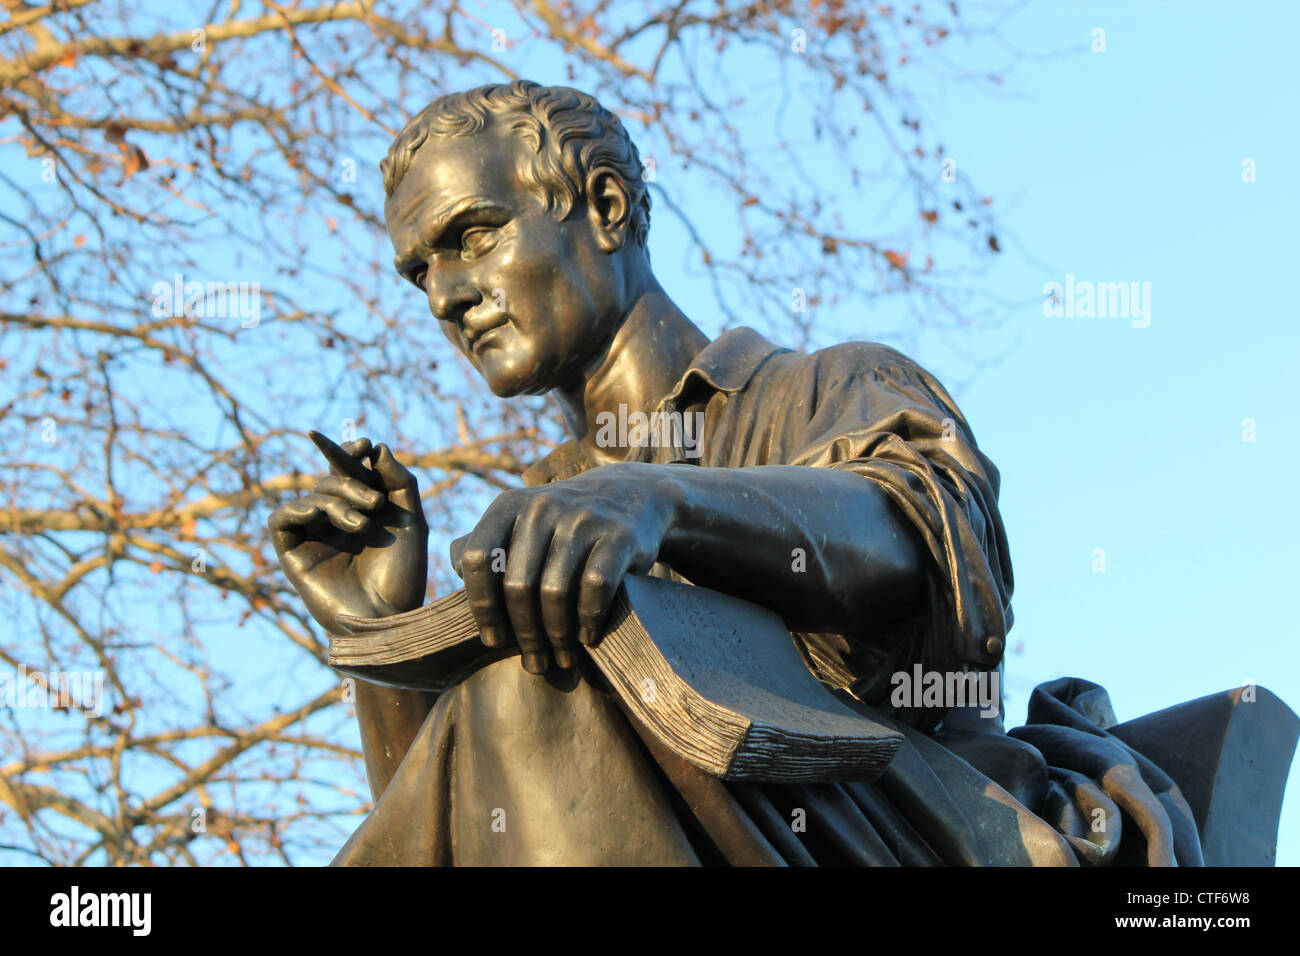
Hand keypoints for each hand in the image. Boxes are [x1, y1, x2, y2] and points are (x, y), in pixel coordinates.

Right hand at [269, 432, 427, 633]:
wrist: (388, 617)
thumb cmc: (403, 574)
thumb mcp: (412, 520)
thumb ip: (400, 481)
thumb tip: (377, 447)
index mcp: (362, 512)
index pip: (347, 472)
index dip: (350, 453)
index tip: (364, 444)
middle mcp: (335, 523)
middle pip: (330, 483)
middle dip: (350, 484)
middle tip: (374, 504)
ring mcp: (313, 537)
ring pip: (310, 498)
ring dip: (334, 502)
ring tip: (360, 524)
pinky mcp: (293, 555)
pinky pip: (279, 521)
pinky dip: (293, 509)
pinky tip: (314, 512)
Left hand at [450, 463, 679, 674]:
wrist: (631, 496)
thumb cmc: (566, 523)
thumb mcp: (524, 518)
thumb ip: (490, 540)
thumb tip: (455, 567)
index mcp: (509, 505)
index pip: (477, 559)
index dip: (481, 606)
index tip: (493, 640)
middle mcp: (542, 507)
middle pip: (518, 586)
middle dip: (524, 634)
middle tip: (534, 663)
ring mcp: (582, 519)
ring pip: (555, 592)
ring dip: (557, 636)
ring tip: (560, 658)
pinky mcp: (618, 535)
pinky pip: (594, 588)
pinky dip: (588, 620)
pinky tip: (587, 638)